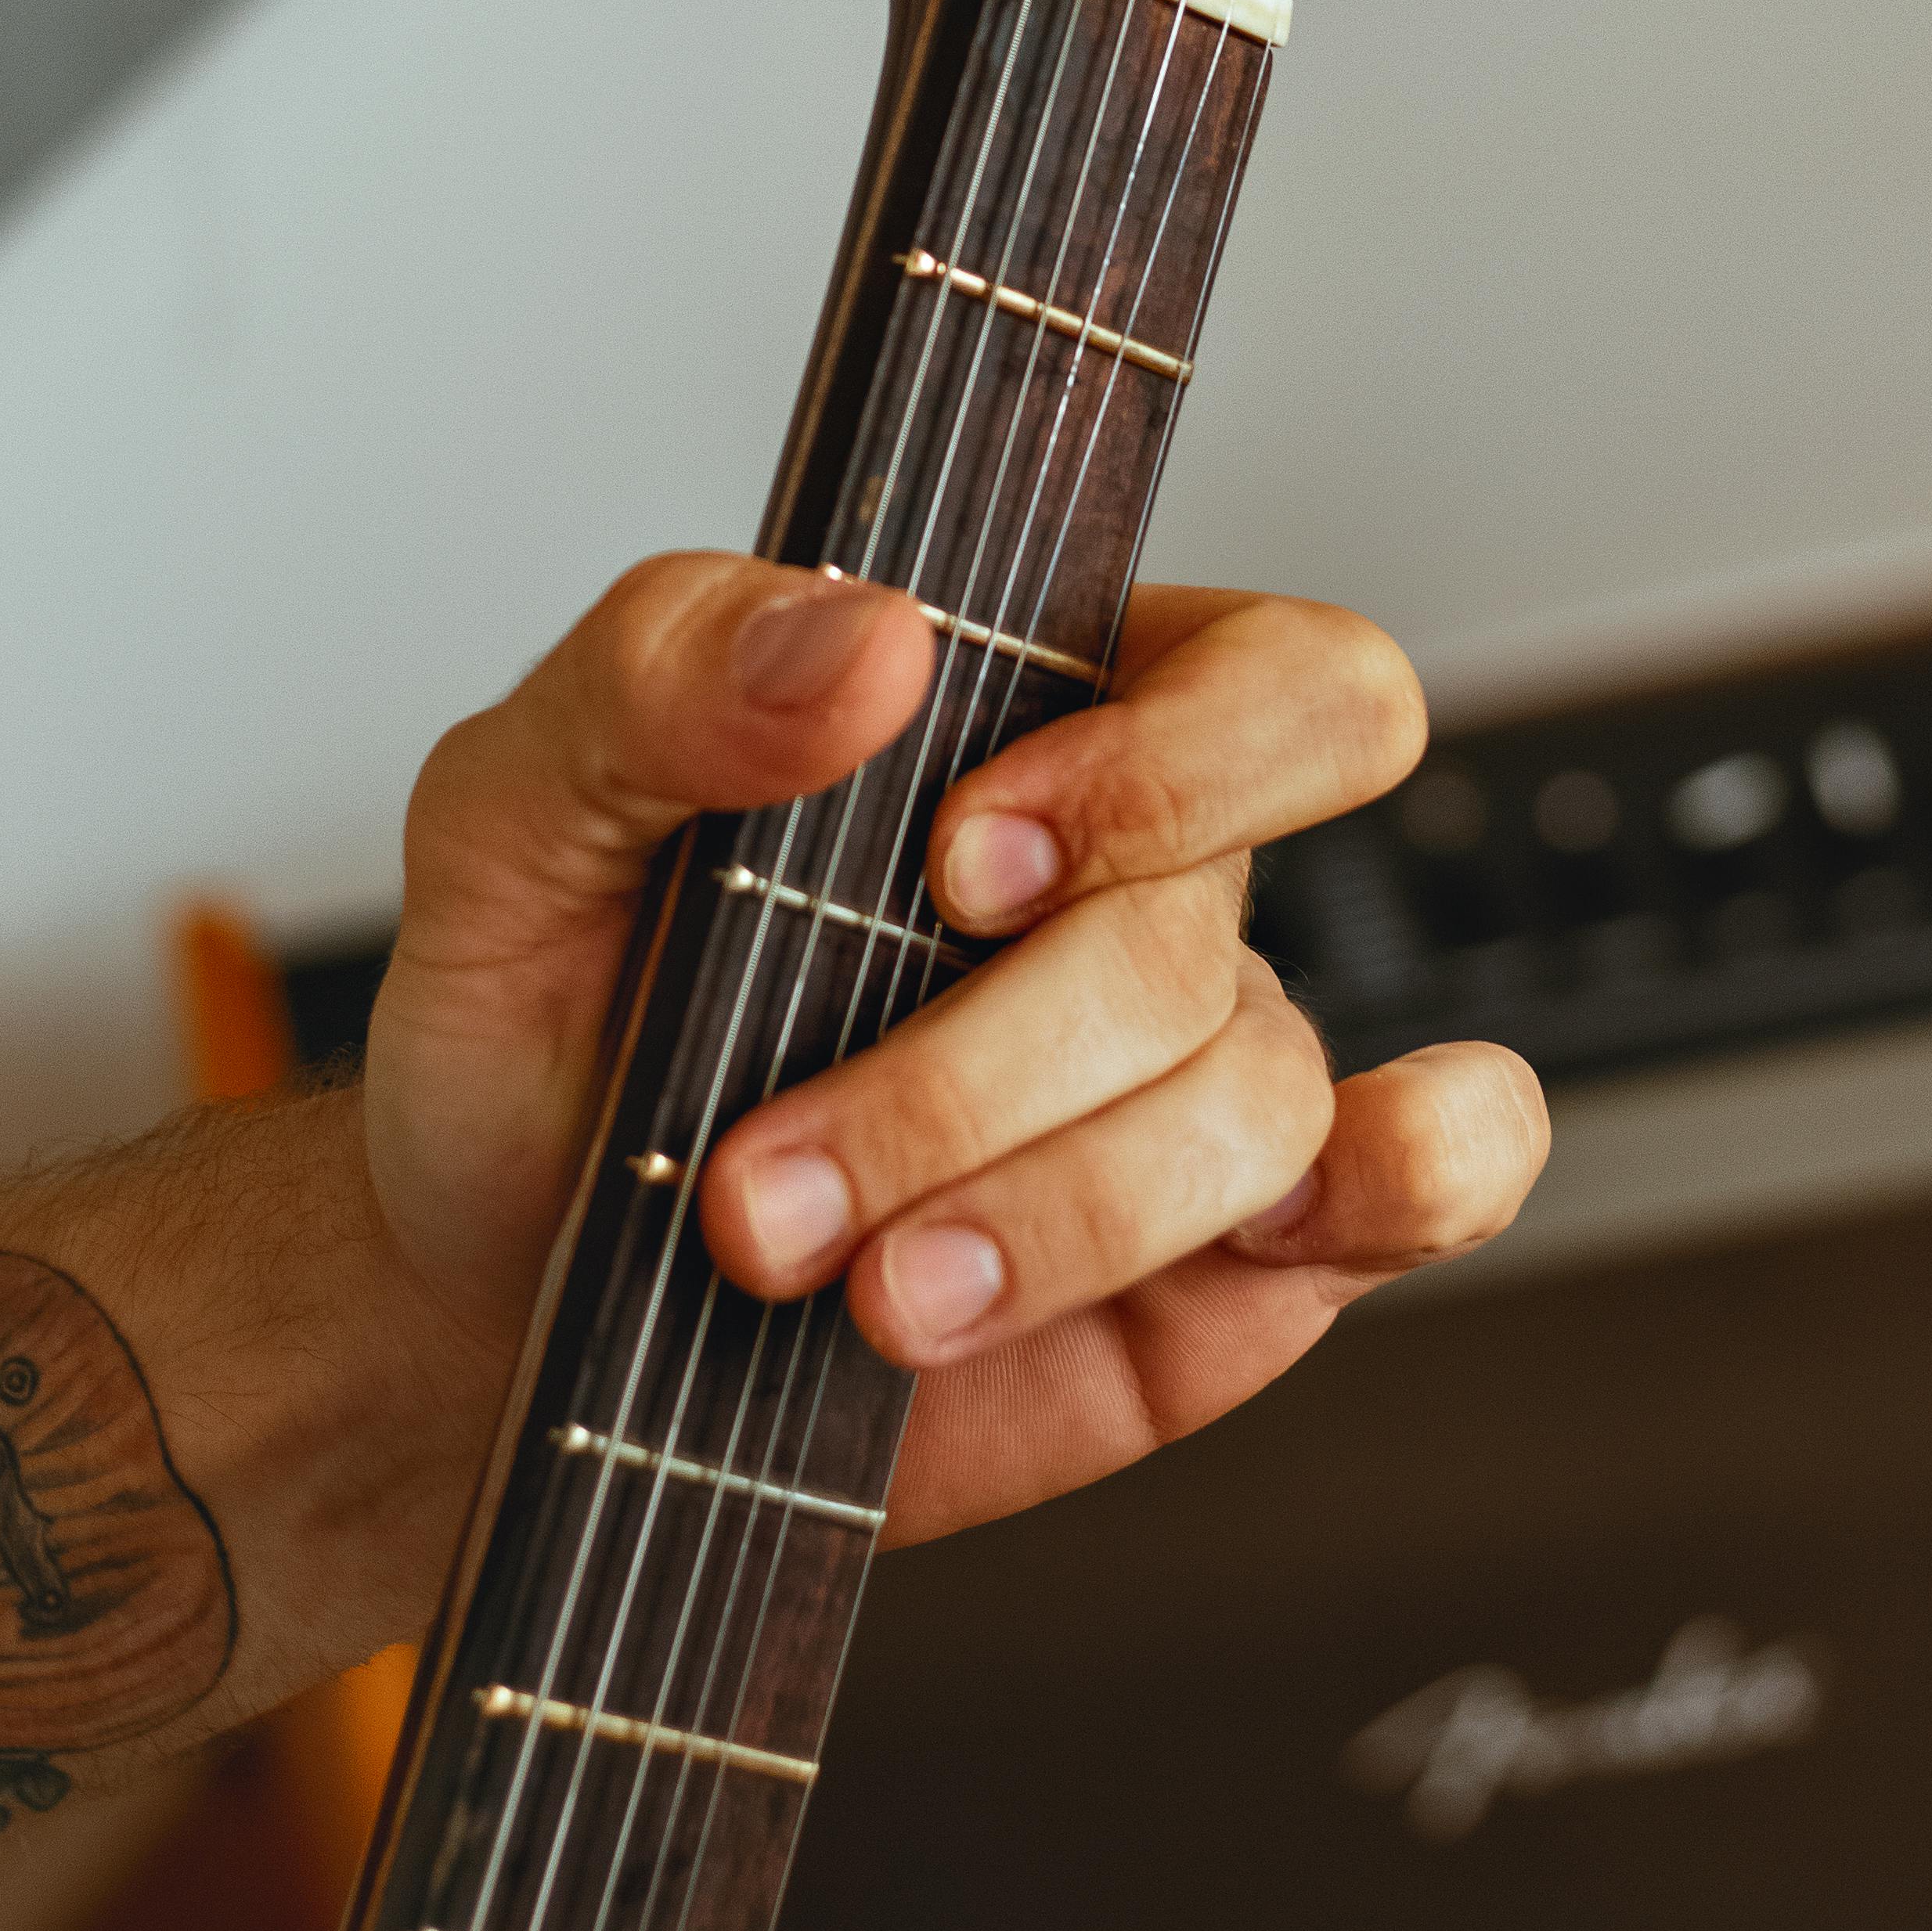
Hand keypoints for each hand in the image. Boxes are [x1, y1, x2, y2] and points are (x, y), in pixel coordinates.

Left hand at [368, 556, 1548, 1544]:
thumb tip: (868, 633)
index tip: (951, 860)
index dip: (1167, 764)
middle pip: (1209, 919)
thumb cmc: (547, 1021)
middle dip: (994, 1060)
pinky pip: (1427, 1182)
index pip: (1265, 671)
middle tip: (779, 1168)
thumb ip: (663, 669)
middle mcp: (1154, 886)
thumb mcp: (518, 806)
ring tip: (839, 1286)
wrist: (504, 1297)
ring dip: (1031, 1213)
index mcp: (1042, 721)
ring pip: (1251, 1103)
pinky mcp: (1234, 1263)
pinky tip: (1254, 1238)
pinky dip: (1404, 1182)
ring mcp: (1204, 1075)